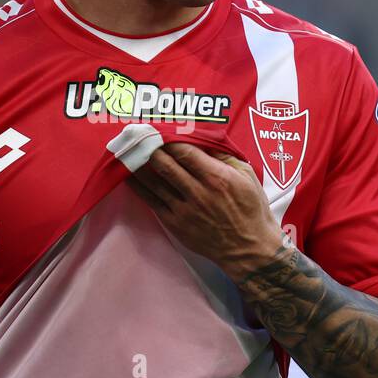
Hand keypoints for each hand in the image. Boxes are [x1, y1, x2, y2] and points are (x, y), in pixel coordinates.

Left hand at [125, 142, 286, 280]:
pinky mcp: (175, 224)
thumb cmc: (251, 209)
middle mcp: (197, 192)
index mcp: (216, 177)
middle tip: (137, 135)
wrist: (247, 248)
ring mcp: (184, 210)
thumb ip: (224, 156)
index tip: (158, 130)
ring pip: (153, 182)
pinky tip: (128, 176)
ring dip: (137, 165)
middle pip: (164, 164)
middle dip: (148, 147)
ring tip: (127, 151)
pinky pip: (151, 201)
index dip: (167, 139)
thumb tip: (202, 140)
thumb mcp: (247, 176)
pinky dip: (138, 187)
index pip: (184, 152)